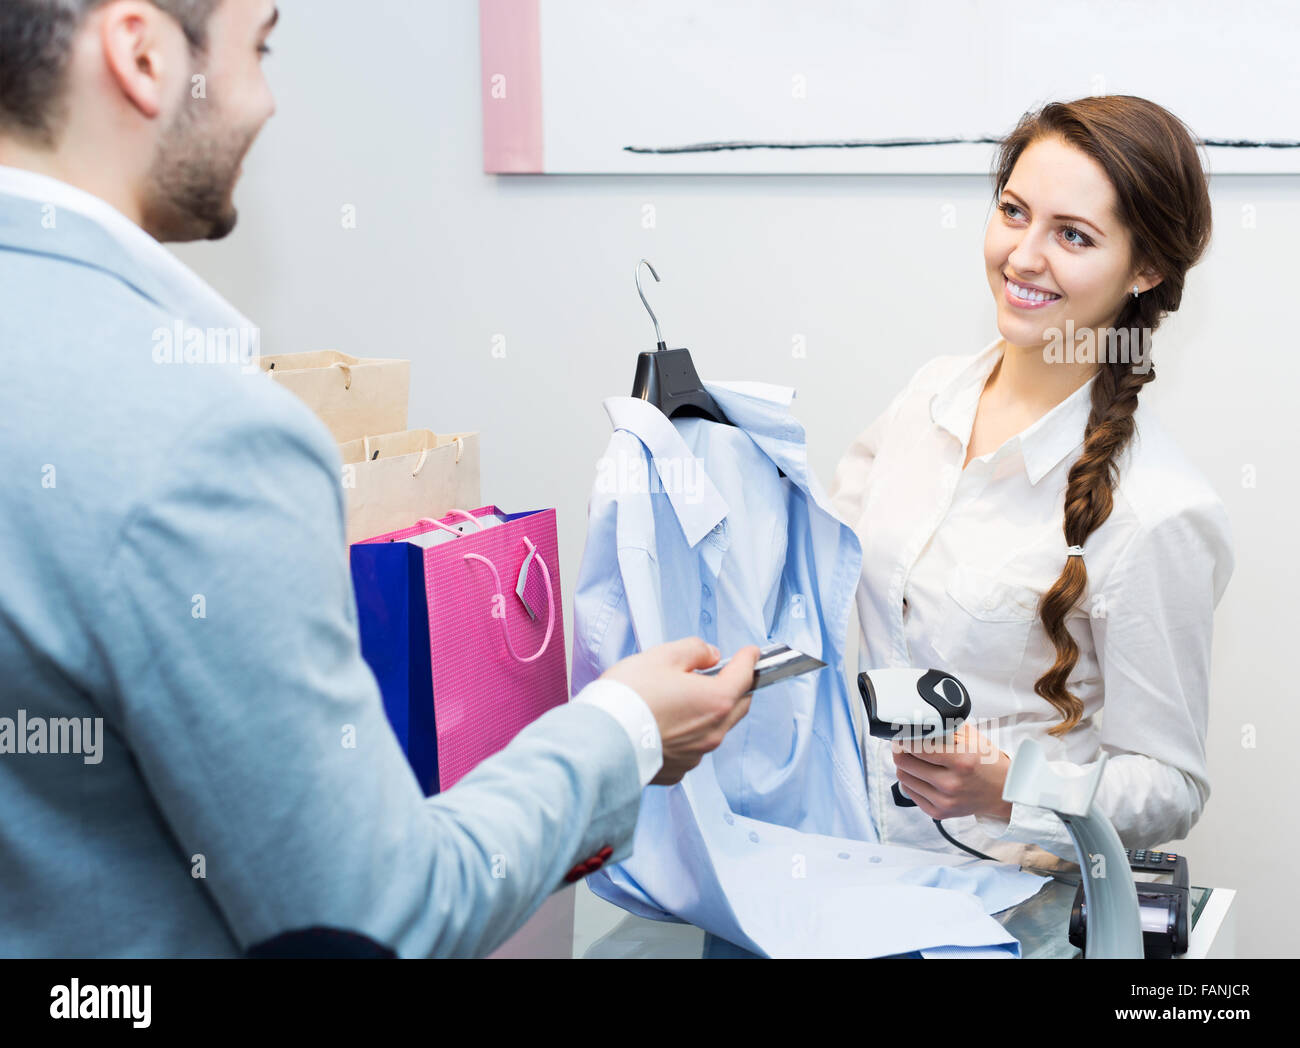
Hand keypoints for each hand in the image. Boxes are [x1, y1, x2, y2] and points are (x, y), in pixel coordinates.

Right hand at [599, 638, 760, 785]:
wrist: (600, 738)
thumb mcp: (662, 656)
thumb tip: (709, 656)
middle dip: (735, 687)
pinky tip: (665, 724)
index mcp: (716, 700)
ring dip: (708, 712)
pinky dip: (687, 734)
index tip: (750, 653)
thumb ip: (694, 650)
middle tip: (720, 674)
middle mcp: (713, 732)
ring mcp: (696, 755)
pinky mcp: (677, 769)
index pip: (744, 675)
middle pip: (737, 705)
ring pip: (714, 728)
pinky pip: (691, 748)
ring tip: (682, 699)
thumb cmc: (629, 696)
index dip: (748, 660)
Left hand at [890, 722, 1012, 820]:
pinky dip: (911, 781)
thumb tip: (918, 723)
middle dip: (901, 750)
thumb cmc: (988, 763)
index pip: (917, 747)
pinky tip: (921, 775)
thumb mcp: (972, 738)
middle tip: (904, 744)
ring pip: (903, 777)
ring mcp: (944, 801)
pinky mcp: (938, 813)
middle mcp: (952, 784)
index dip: (904, 738)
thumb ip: (945, 728)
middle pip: (904, 763)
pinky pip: (910, 793)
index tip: (901, 733)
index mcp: (962, 761)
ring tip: (915, 759)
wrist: (1003, 793)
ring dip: (905, 766)